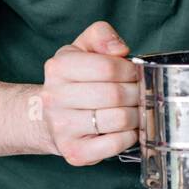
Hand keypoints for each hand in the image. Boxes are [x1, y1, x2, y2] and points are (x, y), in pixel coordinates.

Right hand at [41, 21, 139, 165]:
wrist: (47, 118)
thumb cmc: (74, 81)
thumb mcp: (82, 49)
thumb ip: (101, 36)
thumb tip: (120, 49)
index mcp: (58, 68)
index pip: (108, 67)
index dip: (130, 71)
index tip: (135, 74)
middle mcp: (54, 98)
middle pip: (115, 95)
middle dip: (137, 94)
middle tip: (140, 94)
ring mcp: (62, 127)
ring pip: (118, 119)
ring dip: (136, 115)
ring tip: (135, 111)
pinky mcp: (74, 152)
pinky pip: (115, 144)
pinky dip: (130, 136)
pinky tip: (127, 129)